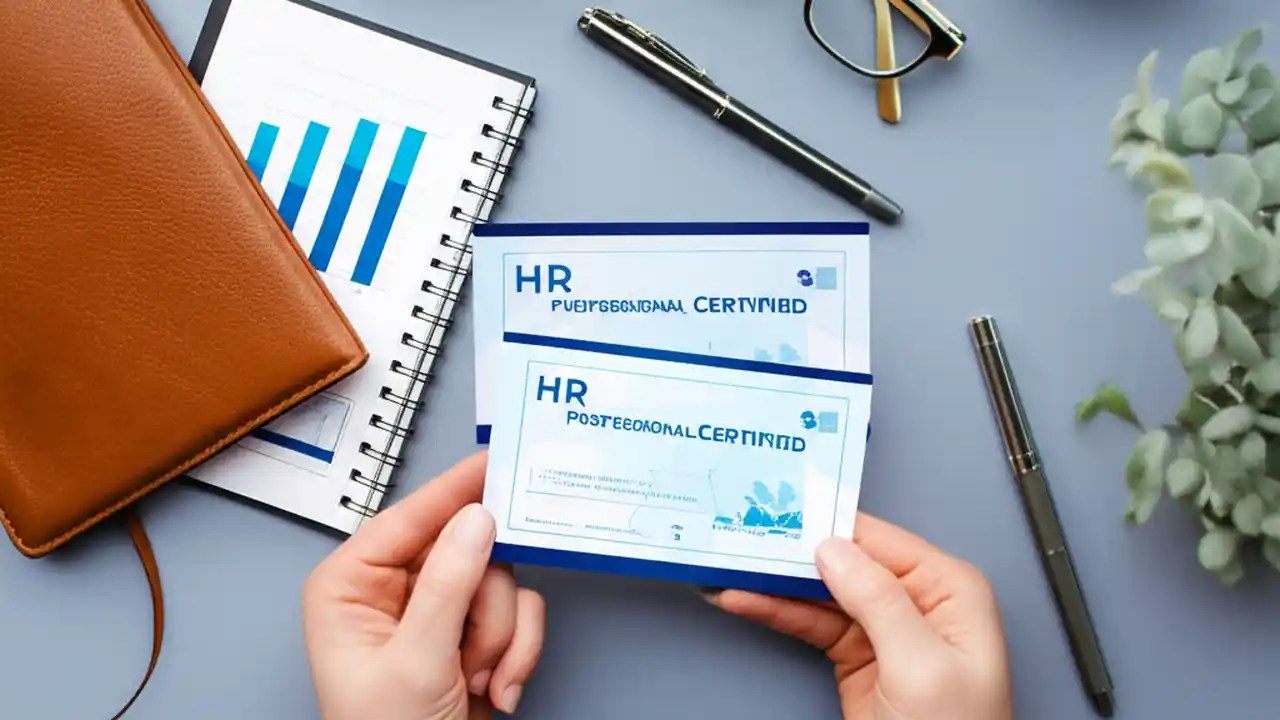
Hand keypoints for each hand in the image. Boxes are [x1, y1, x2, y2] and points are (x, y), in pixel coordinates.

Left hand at [303, 452, 544, 719]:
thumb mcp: (416, 661)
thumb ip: (449, 584)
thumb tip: (476, 519)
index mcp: (351, 585)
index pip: (409, 517)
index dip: (454, 489)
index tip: (494, 460)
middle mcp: (392, 591)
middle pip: (467, 549)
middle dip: (484, 606)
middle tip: (479, 641)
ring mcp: (436, 613)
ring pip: (500, 583)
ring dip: (500, 638)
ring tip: (477, 679)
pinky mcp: (472, 635)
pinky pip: (519, 613)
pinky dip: (517, 653)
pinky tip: (493, 689)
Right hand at [709, 513, 1011, 719]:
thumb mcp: (921, 667)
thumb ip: (879, 602)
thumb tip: (835, 549)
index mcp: (949, 589)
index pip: (876, 541)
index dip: (824, 524)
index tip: (779, 514)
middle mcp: (918, 600)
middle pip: (843, 561)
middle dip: (791, 552)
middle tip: (741, 539)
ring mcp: (884, 628)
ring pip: (818, 591)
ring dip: (774, 581)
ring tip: (730, 568)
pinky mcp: (856, 656)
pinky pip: (810, 622)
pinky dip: (776, 611)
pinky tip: (746, 600)